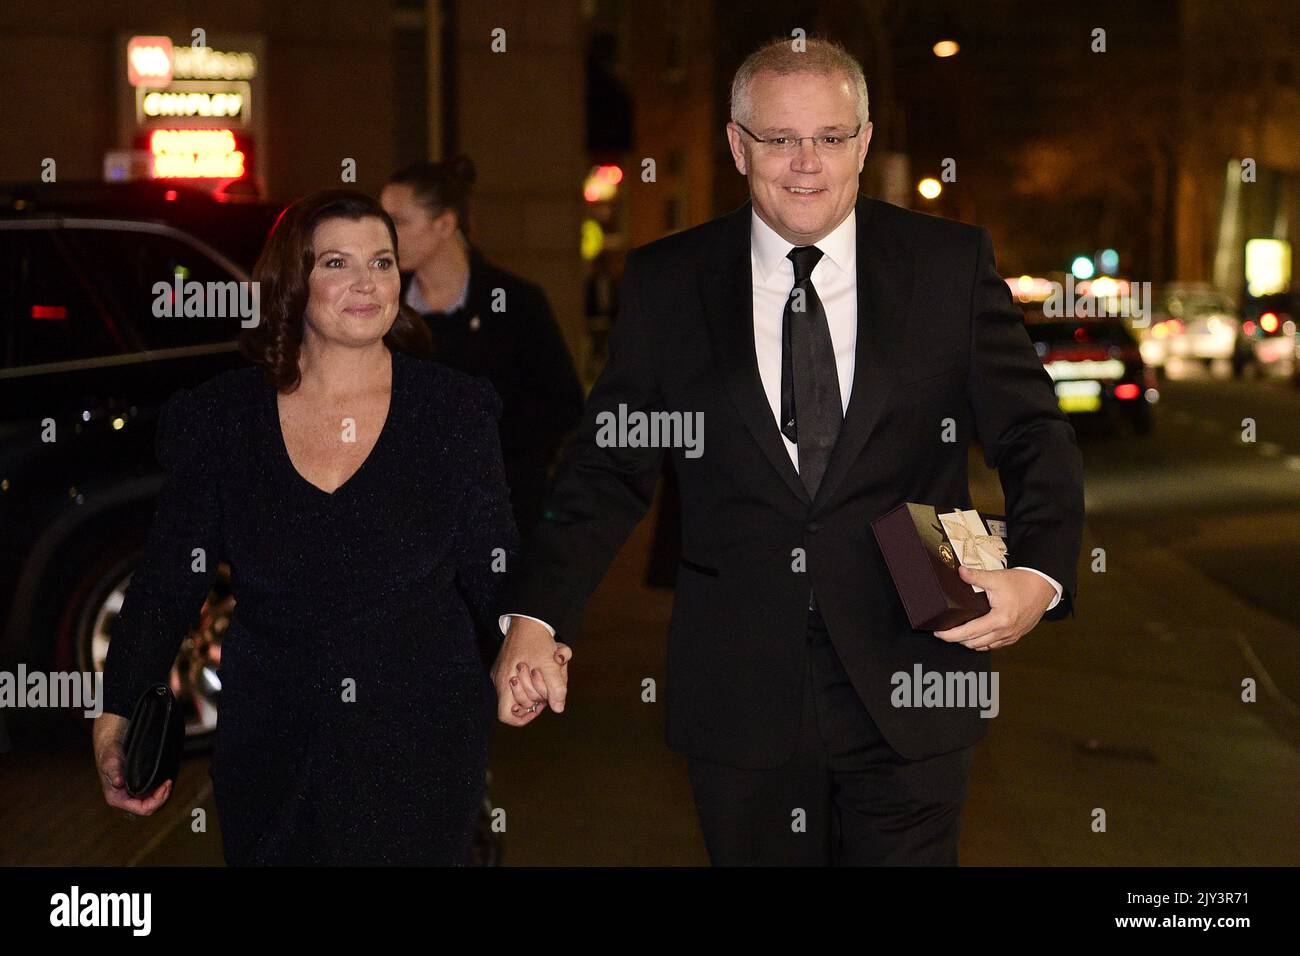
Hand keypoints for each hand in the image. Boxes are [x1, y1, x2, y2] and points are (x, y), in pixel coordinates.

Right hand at [93, 712, 172, 815]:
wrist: (111, 746)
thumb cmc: (110, 754)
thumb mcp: (111, 762)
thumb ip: (114, 772)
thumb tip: (118, 783)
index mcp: (117, 799)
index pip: (142, 809)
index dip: (156, 801)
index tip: (165, 786)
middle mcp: (126, 800)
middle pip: (150, 808)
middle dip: (162, 797)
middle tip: (169, 782)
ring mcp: (133, 795)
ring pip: (153, 803)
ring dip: (163, 794)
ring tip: (168, 781)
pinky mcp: (139, 789)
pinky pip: (153, 795)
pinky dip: (161, 790)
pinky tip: (165, 780)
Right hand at [491, 617, 572, 725]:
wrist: (529, 616)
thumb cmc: (537, 640)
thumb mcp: (551, 665)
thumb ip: (556, 688)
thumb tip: (558, 709)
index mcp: (505, 683)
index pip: (506, 715)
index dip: (523, 718)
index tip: (540, 707)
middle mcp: (501, 680)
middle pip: (522, 702)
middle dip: (541, 693)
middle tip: (552, 678)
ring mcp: (505, 671)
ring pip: (527, 687)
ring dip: (544, 680)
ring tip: (554, 663)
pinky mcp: (510, 663)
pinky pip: (526, 676)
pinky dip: (541, 671)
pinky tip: (551, 659)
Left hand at [933, 566, 1056, 651]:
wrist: (1043, 586)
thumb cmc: (1021, 583)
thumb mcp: (996, 578)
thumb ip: (976, 576)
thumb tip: (960, 572)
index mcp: (999, 620)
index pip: (969, 633)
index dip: (951, 635)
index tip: (939, 633)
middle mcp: (1005, 632)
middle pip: (974, 644)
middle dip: (957, 640)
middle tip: (945, 633)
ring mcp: (1011, 636)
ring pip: (985, 647)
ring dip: (970, 643)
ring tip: (958, 634)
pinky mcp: (1016, 636)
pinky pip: (995, 645)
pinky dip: (983, 643)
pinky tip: (977, 636)